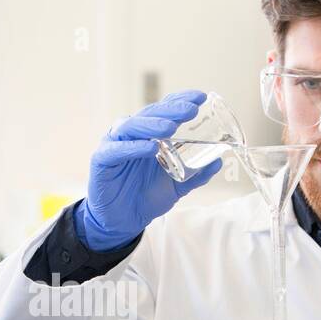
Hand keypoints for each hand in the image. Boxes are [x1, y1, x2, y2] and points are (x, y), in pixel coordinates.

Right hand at [75, 90, 222, 250]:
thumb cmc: (146, 197)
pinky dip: (133, 147)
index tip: (200, 98)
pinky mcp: (101, 160)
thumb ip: (196, 174)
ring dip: (152, 125)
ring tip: (171, 127)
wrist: (125, 222)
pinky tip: (150, 148)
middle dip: (171, 110)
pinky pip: (116, 150)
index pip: (164, 110)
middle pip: (150, 114)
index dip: (180, 100)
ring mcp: (115, 145)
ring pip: (131, 126)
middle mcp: (132, 135)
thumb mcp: (177, 186)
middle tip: (191, 110)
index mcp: (149, 134)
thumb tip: (218, 161)